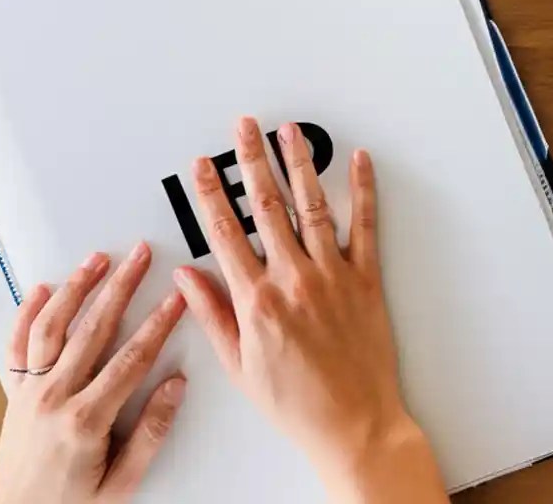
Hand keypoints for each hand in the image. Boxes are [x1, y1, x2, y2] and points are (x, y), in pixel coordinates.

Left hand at [0, 243, 187, 503]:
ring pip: (53, 326)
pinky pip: (18, 345)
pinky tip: (41, 289)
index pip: (132, 358)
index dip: (158, 324)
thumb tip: (175, 387)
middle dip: (121, 286)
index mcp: (86, 420)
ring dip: (76, 287)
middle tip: (139, 256)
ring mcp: (31, 391)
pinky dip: (27, 313)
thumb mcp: (123, 482)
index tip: (176, 298)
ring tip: (97, 259)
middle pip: (93, 328)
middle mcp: (54, 397)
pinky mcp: (16, 392)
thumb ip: (151, 433)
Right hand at [174, 117, 447, 503]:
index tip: (202, 166)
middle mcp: (294, 281)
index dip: (211, 194)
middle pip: (267, 207)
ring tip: (289, 132)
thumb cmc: (297, 403)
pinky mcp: (366, 281)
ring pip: (312, 206)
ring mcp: (333, 276)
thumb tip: (187, 278)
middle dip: (252, 161)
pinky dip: (363, 191)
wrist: (353, 424)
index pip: (226, 233)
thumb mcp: (239, 365)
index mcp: (257, 301)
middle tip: (243, 128)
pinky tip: (358, 163)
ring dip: (299, 164)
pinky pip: (365, 226)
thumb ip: (213, 314)